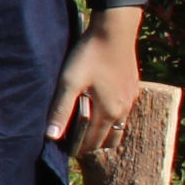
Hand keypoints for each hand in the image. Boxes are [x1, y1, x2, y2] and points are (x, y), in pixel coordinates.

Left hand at [51, 6, 142, 149]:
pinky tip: (99, 112)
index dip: (79, 149)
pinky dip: (112, 119)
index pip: (93, 141)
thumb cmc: (89, 57)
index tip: (66, 151)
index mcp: (108, 112)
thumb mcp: (69, 83)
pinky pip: (124, 113)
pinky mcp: (132, 89)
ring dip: (104, 133)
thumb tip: (52, 136)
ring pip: (118, 127)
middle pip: (109, 138)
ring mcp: (130, 99)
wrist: (114, 32)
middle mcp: (123, 110)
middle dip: (92, 144)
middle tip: (74, 144)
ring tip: (85, 131)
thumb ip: (61, 110)